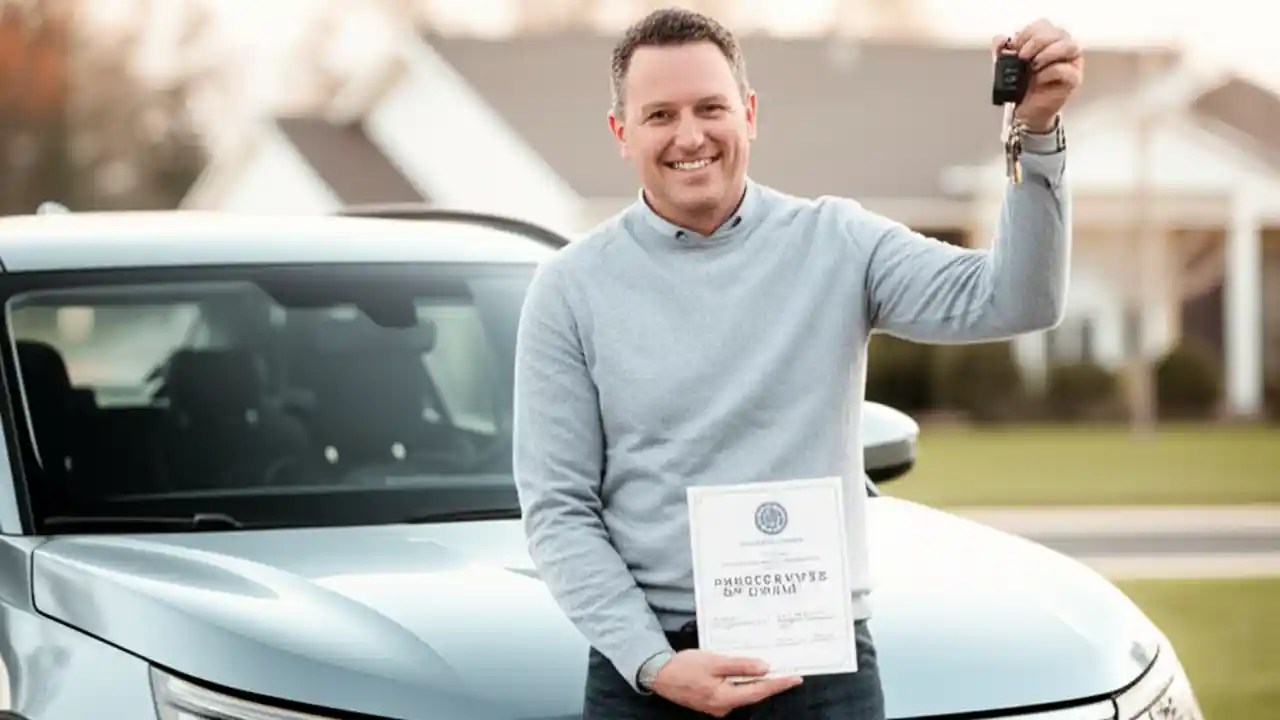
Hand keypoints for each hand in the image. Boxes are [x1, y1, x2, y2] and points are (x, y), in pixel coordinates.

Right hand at [649, 650, 802, 716]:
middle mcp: (724, 707)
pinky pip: (733, 691)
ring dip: (756, 681)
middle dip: (770, 683)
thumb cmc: (684, 667)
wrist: (658, 674)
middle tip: (788, 671)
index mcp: (725, 698)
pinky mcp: (711, 700)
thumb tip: (765, 668)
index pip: (759, 691)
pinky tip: (747, 671)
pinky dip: (742, 681)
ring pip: (743, 693)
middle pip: (753, 694)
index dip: (778, 684)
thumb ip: (740, 665)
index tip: (796, 678)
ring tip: (772, 668)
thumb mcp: (714, 662)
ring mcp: (717, 706)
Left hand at [991, 19, 1083, 131]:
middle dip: (1036, 42)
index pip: (1043, 25)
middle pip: (1058, 32)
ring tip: (1033, 65)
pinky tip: (1039, 78)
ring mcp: (1071, 63)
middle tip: (1022, 56)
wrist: (1025, 111)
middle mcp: (1062, 48)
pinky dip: (1051, 72)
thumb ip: (1001, 50)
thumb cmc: (1021, 86)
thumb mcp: (1006, 65)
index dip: (1027, 33)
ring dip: (1048, 52)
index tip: (1014, 46)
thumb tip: (1001, 41)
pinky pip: (1068, 70)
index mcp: (1048, 40)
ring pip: (1070, 46)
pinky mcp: (1073, 80)